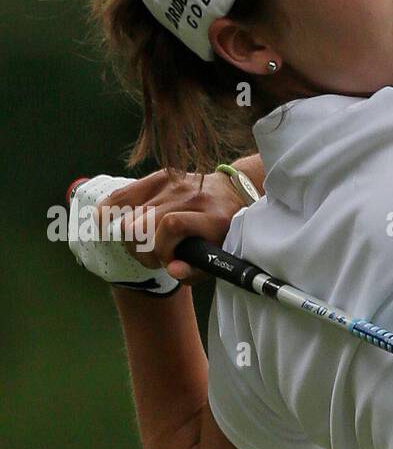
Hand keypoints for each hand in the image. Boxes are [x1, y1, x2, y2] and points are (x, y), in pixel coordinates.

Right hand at [98, 162, 260, 283]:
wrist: (232, 193)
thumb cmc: (222, 233)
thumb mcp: (217, 257)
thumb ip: (195, 269)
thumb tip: (172, 271)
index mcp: (211, 216)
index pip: (171, 225)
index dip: (162, 248)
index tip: (167, 262)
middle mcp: (191, 196)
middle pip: (144, 221)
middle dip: (143, 249)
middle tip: (153, 259)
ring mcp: (173, 184)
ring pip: (131, 215)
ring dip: (132, 239)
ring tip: (143, 247)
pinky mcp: (158, 177)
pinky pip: (122, 195)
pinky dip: (109, 212)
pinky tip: (105, 225)